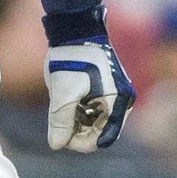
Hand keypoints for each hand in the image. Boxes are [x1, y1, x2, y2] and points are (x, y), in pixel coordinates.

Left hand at [45, 36, 135, 151]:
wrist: (75, 32)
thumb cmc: (72, 59)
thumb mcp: (63, 93)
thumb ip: (60, 120)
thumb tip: (56, 145)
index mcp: (118, 102)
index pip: (102, 139)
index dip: (80, 143)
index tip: (60, 136)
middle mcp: (120, 102)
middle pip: (97, 134)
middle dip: (76, 133)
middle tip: (56, 124)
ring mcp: (112, 98)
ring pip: (92, 125)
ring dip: (74, 124)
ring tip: (60, 109)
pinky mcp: (102, 93)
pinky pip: (90, 114)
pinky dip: (76, 115)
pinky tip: (64, 106)